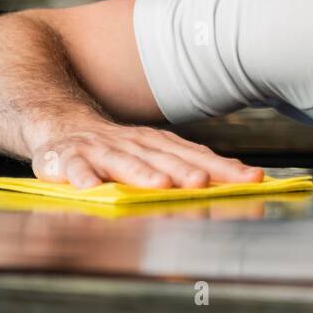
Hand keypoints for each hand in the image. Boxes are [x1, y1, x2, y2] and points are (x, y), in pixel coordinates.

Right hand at [26, 113, 264, 189]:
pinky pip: (73, 168)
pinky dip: (80, 177)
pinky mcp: (66, 158)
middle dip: (184, 170)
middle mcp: (132, 144)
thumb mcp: (155, 153)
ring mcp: (99, 150)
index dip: (224, 168)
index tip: (251, 179)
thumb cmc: (116, 148)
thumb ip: (193, 165)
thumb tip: (246, 177)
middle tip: (204, 183)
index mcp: (157, 144)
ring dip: (140, 173)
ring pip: (122, 162)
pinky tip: (89, 188)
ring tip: (159, 185)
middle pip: (163, 159)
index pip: (196, 156)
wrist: (60, 124)